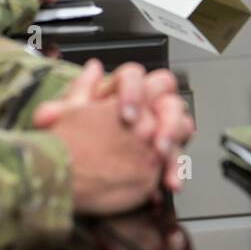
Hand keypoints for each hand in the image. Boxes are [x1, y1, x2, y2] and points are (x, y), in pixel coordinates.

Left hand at [34, 62, 194, 194]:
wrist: (73, 172)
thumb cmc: (72, 139)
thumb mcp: (70, 115)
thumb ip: (78, 93)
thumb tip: (92, 68)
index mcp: (120, 91)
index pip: (136, 77)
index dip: (134, 93)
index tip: (126, 115)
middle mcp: (143, 106)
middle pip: (168, 99)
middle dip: (167, 119)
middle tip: (156, 141)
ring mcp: (156, 129)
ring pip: (180, 124)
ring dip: (174, 140)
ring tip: (162, 156)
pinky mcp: (161, 154)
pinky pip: (175, 158)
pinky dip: (174, 170)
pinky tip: (169, 181)